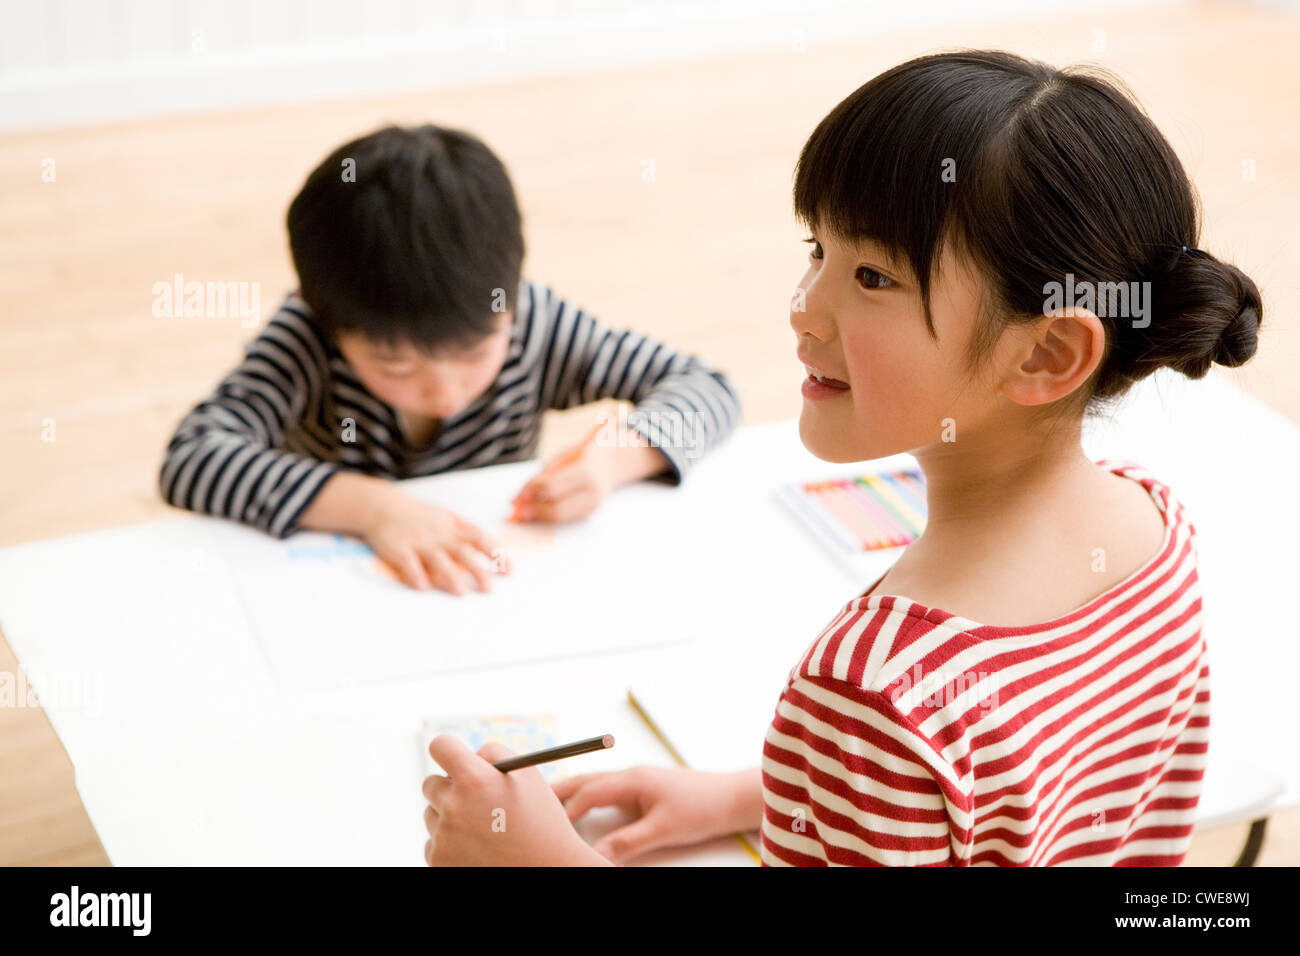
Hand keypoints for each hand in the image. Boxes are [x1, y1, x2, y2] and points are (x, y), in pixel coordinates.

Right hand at [362, 485, 505, 593]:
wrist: (381, 505)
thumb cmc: (417, 515)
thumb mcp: (444, 516)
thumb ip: (465, 528)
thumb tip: (488, 541)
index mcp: (451, 528)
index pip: (479, 539)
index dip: (495, 554)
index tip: (509, 570)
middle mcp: (438, 535)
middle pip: (463, 552)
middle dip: (478, 570)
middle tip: (489, 589)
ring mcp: (418, 541)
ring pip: (438, 558)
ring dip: (450, 575)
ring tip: (461, 592)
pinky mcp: (398, 547)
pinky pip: (408, 561)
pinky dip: (415, 573)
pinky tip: (422, 586)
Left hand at [423, 737, 609, 865]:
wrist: (548, 868)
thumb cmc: (541, 820)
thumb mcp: (527, 774)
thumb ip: (493, 753)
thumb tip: (468, 756)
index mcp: (474, 779)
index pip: (440, 746)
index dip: (447, 749)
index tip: (453, 757)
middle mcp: (454, 806)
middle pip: (430, 784)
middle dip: (449, 787)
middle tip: (475, 799)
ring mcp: (443, 837)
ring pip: (431, 813)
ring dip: (449, 816)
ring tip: (483, 828)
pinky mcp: (437, 860)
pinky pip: (433, 841)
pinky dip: (449, 843)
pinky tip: (477, 847)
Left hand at [512, 427, 667, 522]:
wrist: (614, 462)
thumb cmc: (583, 455)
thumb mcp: (564, 456)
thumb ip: (545, 474)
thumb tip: (522, 494)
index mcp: (585, 469)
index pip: (552, 486)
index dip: (531, 492)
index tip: (517, 494)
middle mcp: (592, 490)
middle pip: (556, 508)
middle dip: (532, 510)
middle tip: (515, 509)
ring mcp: (593, 503)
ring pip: (559, 516)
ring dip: (538, 516)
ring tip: (521, 514)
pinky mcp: (590, 512)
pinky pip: (565, 518)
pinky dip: (548, 516)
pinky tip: (535, 513)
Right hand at [553, 765, 759, 863]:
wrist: (730, 798)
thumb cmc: (701, 808)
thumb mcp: (662, 830)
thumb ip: (627, 841)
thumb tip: (596, 855)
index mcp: (632, 779)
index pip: (589, 791)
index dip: (566, 807)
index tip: (548, 823)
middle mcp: (630, 775)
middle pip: (585, 780)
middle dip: (559, 791)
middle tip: (533, 803)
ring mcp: (637, 781)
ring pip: (594, 784)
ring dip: (572, 793)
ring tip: (550, 806)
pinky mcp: (644, 789)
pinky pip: (607, 790)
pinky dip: (588, 797)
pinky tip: (583, 808)